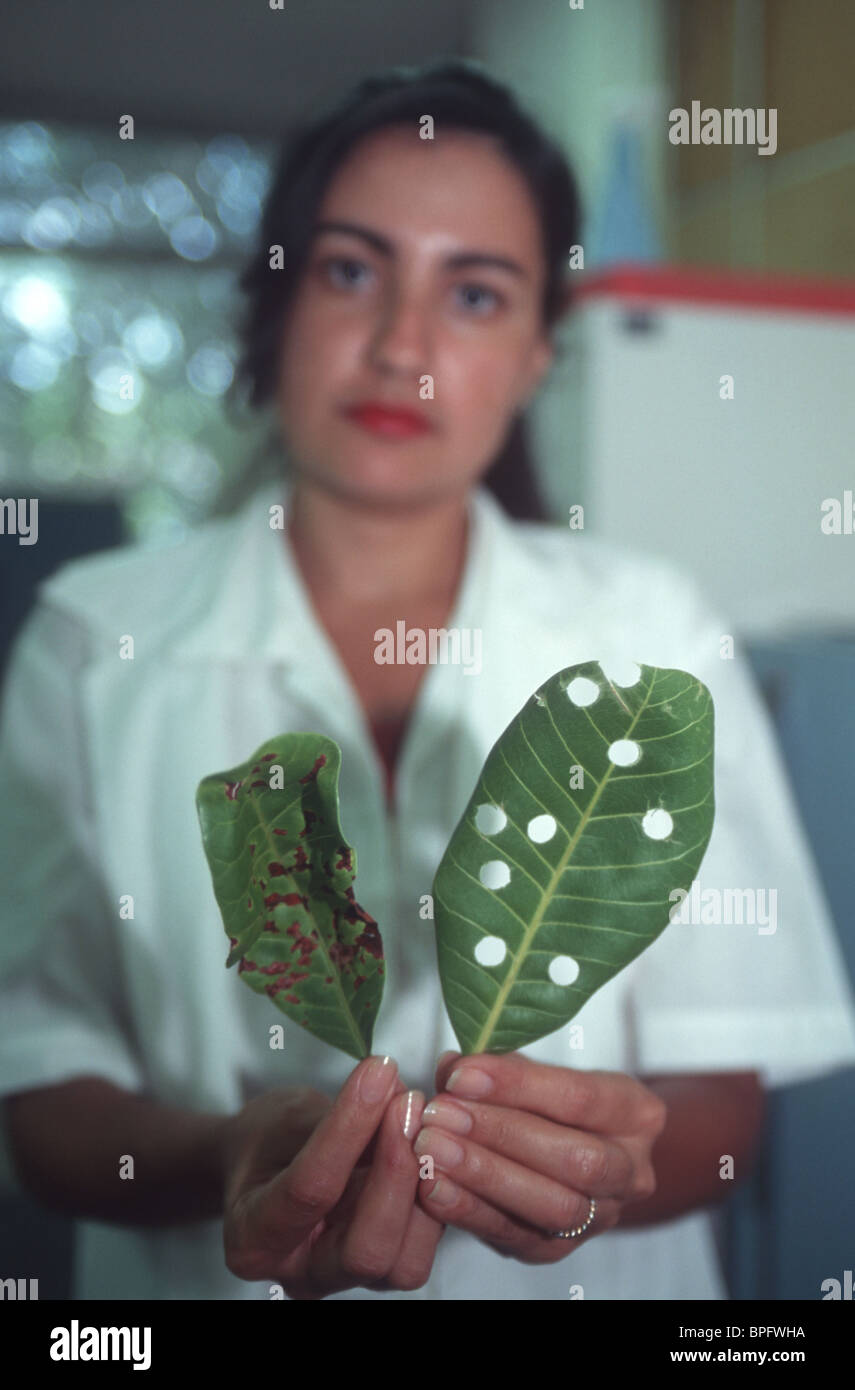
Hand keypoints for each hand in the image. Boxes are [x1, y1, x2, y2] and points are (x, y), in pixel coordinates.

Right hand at [222, 1057, 443, 1297]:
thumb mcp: (285, 1117)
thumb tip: (391, 1088)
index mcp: (253, 1239)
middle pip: (365, 1249)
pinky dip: (436, 1191)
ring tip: (421, 1115)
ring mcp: (346, 1280)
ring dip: (423, 1183)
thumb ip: (334, 1116)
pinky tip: (431, 1140)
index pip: (310, 1190)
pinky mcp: (385, 1268)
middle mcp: (301, 1275)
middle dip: (397, 1171)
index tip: (378, 1072)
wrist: (270, 1165)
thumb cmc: (269, 1140)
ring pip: (405, 1261)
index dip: (350, 1127)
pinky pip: (423, 1246)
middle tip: (410, 1102)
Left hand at [413, 1051, 666, 1263]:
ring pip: (553, 1207)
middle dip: (501, 1134)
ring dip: (484, 1176)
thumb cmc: (549, 1100)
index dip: (517, 1086)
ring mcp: (601, 1219)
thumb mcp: (538, 1072)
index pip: (579, 1099)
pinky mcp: (560, 1250)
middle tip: (441, 1114)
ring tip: (432, 1149)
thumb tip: (453, 1068)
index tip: (461, 1075)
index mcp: (636, 1113)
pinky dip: (471, 1212)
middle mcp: (631, 1172)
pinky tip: (433, 1188)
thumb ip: (500, 1067)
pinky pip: (518, 1238)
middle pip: (575, 1160)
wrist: (572, 1153)